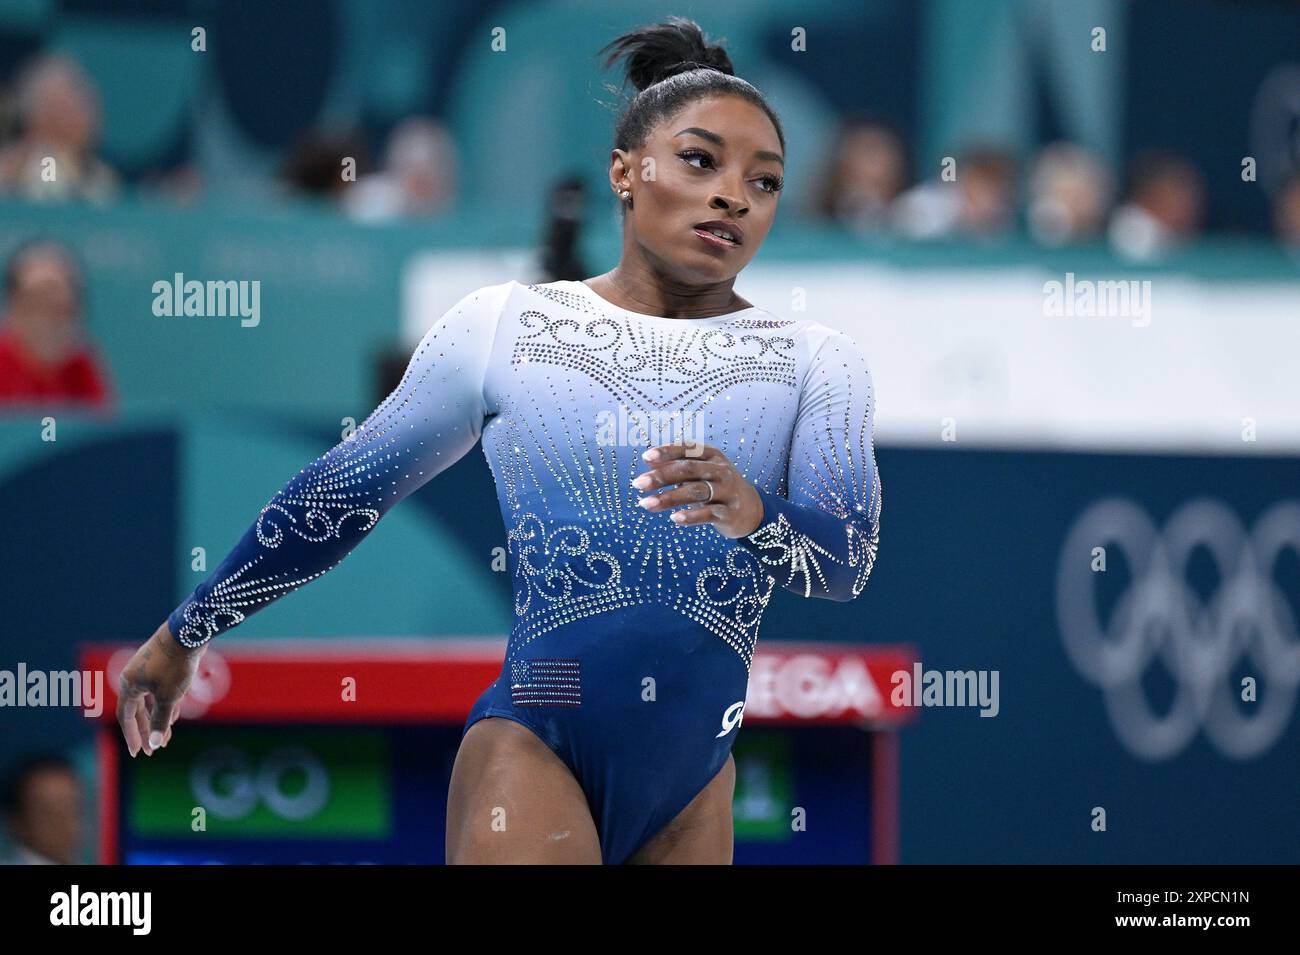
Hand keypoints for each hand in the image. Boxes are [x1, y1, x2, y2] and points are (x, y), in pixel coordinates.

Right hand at [116, 622, 203, 756]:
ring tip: (167, 738)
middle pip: (138, 711)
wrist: (188, 633)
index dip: (132, 736)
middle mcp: (135, 677)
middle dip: (147, 731)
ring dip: (159, 719)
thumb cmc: (175, 666)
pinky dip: (166, 705)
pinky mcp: (164, 666)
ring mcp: (149, 670)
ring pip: (152, 701)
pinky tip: (175, 717)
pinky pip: (161, 691)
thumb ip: (160, 721)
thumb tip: (155, 744)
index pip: (126, 717)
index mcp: (129, 685)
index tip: (137, 753)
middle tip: (153, 750)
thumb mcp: (168, 697)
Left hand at [632, 442, 764, 538]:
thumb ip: (678, 466)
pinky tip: (674, 518)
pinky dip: (691, 516)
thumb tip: (649, 462)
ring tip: (645, 504)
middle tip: (638, 484)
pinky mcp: (729, 512)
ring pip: (695, 492)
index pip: (689, 449)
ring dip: (668, 498)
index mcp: (712, 456)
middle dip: (661, 476)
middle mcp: (720, 470)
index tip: (646, 457)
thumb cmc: (718, 487)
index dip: (668, 452)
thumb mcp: (701, 472)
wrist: (751, 510)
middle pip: (688, 470)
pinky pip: (708, 513)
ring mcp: (726, 491)